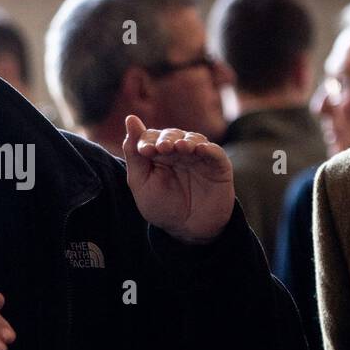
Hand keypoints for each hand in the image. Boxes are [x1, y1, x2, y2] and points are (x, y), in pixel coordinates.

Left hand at [122, 114, 234, 243]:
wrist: (188, 231)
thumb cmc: (163, 208)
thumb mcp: (141, 183)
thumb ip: (134, 154)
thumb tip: (131, 119)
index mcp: (157, 154)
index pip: (151, 137)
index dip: (147, 140)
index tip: (144, 150)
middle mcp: (178, 152)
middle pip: (171, 135)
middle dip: (166, 139)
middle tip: (162, 148)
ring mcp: (199, 157)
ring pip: (193, 139)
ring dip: (185, 141)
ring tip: (179, 147)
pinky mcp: (218, 165)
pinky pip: (214, 152)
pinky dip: (208, 148)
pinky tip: (200, 149)